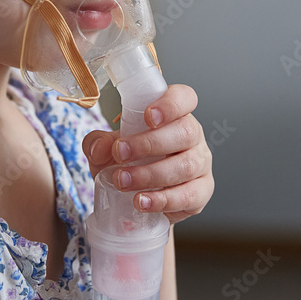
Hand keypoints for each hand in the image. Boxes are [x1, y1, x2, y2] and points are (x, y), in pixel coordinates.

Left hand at [82, 84, 212, 223]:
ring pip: (186, 166)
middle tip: (120, 154)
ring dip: (150, 175)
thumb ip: (99, 142)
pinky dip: (163, 200)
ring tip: (123, 182)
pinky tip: (142, 202)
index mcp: (173, 115)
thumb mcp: (108, 149)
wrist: (137, 197)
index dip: (170, 104)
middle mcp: (192, 136)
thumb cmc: (129, 162)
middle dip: (149, 144)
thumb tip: (99, 147)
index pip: (184, 98)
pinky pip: (189, 195)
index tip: (148, 116)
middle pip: (185, 132)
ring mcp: (201, 164)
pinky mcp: (201, 191)